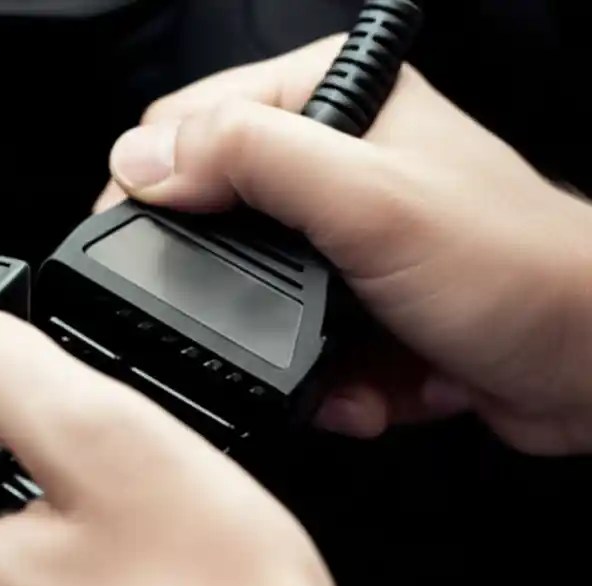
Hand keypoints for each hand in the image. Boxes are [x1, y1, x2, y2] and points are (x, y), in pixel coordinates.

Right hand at [98, 36, 591, 454]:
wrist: (591, 368)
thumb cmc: (517, 270)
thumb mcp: (367, 201)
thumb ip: (249, 161)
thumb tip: (140, 161)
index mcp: (328, 96)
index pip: (185, 123)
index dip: (151, 188)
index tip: (148, 253)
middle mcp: (328, 154)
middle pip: (204, 218)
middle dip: (226, 290)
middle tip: (263, 317)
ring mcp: (337, 231)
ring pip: (238, 293)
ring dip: (272, 344)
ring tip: (328, 364)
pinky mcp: (347, 298)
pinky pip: (281, 340)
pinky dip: (312, 378)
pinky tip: (358, 387)